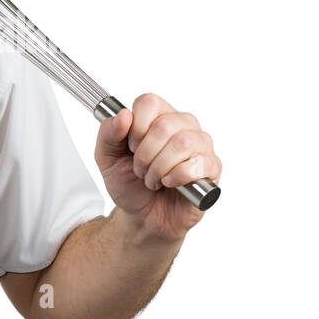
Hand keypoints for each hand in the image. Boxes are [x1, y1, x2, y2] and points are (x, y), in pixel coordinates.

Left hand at [93, 92, 220, 241]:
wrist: (142, 216)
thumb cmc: (129, 184)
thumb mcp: (107, 159)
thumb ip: (108, 133)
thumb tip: (123, 115)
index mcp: (158, 116)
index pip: (149, 102)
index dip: (135, 127)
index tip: (130, 147)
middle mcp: (183, 125)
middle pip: (164, 125)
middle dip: (145, 154)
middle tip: (141, 170)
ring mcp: (200, 145)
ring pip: (183, 142)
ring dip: (160, 167)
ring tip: (154, 179)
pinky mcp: (211, 167)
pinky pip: (199, 163)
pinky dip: (177, 176)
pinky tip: (170, 183)